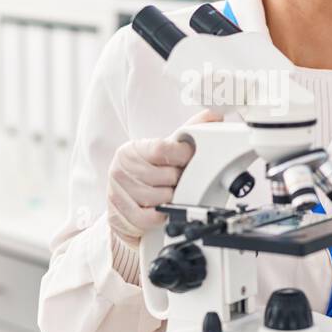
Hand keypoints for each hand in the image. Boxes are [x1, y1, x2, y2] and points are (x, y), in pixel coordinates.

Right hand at [106, 108, 221, 246]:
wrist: (123, 202)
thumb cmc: (146, 174)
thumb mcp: (164, 151)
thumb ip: (187, 132)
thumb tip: (213, 114)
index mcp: (131, 150)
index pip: (163, 149)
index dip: (182, 155)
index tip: (188, 157)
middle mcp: (121, 169)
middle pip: (166, 176)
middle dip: (179, 180)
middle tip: (178, 180)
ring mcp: (118, 193)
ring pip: (161, 198)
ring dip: (171, 199)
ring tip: (169, 194)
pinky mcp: (119, 214)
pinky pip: (151, 217)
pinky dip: (161, 215)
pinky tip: (162, 209)